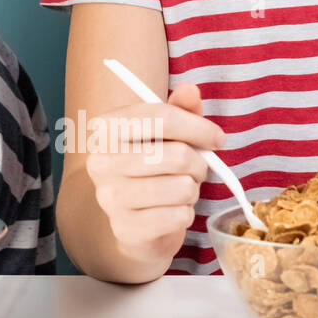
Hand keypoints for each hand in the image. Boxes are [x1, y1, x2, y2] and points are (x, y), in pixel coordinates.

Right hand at [83, 84, 224, 260]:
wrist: (132, 222)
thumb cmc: (153, 169)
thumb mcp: (166, 135)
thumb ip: (180, 111)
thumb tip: (190, 90)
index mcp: (106, 128)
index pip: (161, 117)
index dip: (198, 127)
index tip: (217, 138)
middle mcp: (100, 160)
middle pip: (176, 155)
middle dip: (199, 163)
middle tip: (198, 169)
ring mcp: (109, 197)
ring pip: (181, 187)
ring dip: (192, 190)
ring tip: (180, 190)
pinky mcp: (124, 228)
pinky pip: (178, 216)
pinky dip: (185, 214)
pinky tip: (172, 212)